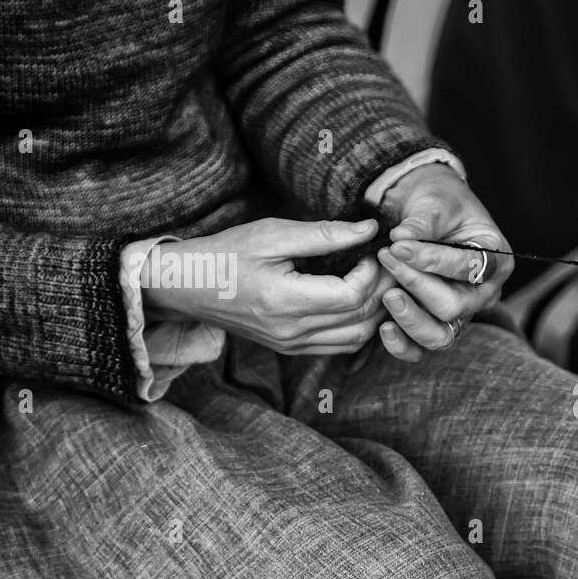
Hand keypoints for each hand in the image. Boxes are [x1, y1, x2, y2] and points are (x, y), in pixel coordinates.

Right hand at [133, 218, 393, 355]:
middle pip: (360, 318)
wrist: (187, 286)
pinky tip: (362, 301)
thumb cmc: (226, 253)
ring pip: (356, 338)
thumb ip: (324, 234)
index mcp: (285, 300)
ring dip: (377, 312)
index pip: (351, 295)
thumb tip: (370, 229)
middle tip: (390, 264)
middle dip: (383, 290)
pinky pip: (340, 346)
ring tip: (380, 281)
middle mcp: (291, 331)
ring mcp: (292, 345)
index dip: (372, 272)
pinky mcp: (292, 349)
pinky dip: (360, 326)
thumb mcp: (273, 233)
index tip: (373, 249)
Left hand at [374, 162, 513, 360]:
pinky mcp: (436, 325)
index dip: (432, 259)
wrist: (428, 210)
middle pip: (455, 307)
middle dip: (417, 285)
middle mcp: (483, 293)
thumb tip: (401, 239)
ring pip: (441, 335)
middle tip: (386, 259)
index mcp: (496, 260)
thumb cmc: (439, 202)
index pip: (469, 268)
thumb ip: (422, 222)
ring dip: (411, 318)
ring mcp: (461, 313)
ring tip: (387, 295)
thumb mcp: (435, 202)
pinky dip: (402, 344)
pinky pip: (422, 349)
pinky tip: (383, 327)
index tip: (397, 245)